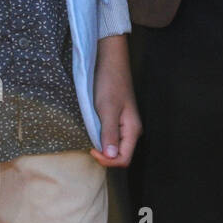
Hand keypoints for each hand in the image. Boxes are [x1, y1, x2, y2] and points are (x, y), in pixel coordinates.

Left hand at [90, 34, 141, 168]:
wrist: (110, 62)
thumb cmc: (110, 83)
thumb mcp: (107, 109)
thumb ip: (109, 134)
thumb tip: (111, 157)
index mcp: (133, 129)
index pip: (124, 159)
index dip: (108, 160)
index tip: (91, 149)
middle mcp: (132, 130)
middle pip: (121, 155)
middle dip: (105, 156)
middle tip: (89, 145)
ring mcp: (126, 124)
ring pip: (116, 146)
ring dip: (103, 147)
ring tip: (90, 137)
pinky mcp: (119, 118)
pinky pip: (112, 136)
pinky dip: (102, 137)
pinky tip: (93, 130)